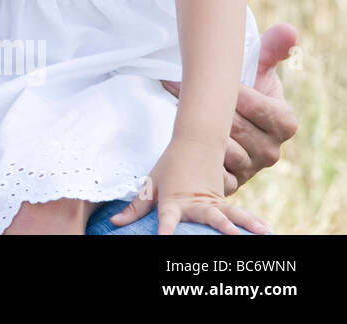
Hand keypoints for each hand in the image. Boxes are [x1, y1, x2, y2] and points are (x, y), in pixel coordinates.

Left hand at [112, 136, 269, 234]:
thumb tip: (115, 223)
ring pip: (232, 212)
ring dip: (247, 223)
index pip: (166, 217)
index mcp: (172, 200)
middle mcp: (195, 202)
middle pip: (209, 214)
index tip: (163, 239)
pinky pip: (240, 211)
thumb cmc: (169, 168)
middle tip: (232, 235)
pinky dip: (253, 221)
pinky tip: (267, 231)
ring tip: (263, 233)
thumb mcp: (150, 186)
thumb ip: (135, 208)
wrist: (194, 143)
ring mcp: (212, 200)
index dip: (165, 229)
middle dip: (221, 226)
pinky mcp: (224, 199)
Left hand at [161, 22, 298, 192]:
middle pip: (233, 126)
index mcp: (284, 123)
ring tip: (179, 114)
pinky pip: (212, 174)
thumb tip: (288, 30)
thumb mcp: (256, 70)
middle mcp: (271, 151)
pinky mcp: (229, 184)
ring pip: (221, 150)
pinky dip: (196, 159)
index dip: (228, 91)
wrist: (222, 125)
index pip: (254, 105)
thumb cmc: (242, 93)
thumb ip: (271, 50)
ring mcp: (250, 170)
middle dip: (206, 107)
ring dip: (197, 131)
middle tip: (177, 87)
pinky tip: (183, 144)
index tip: (204, 77)